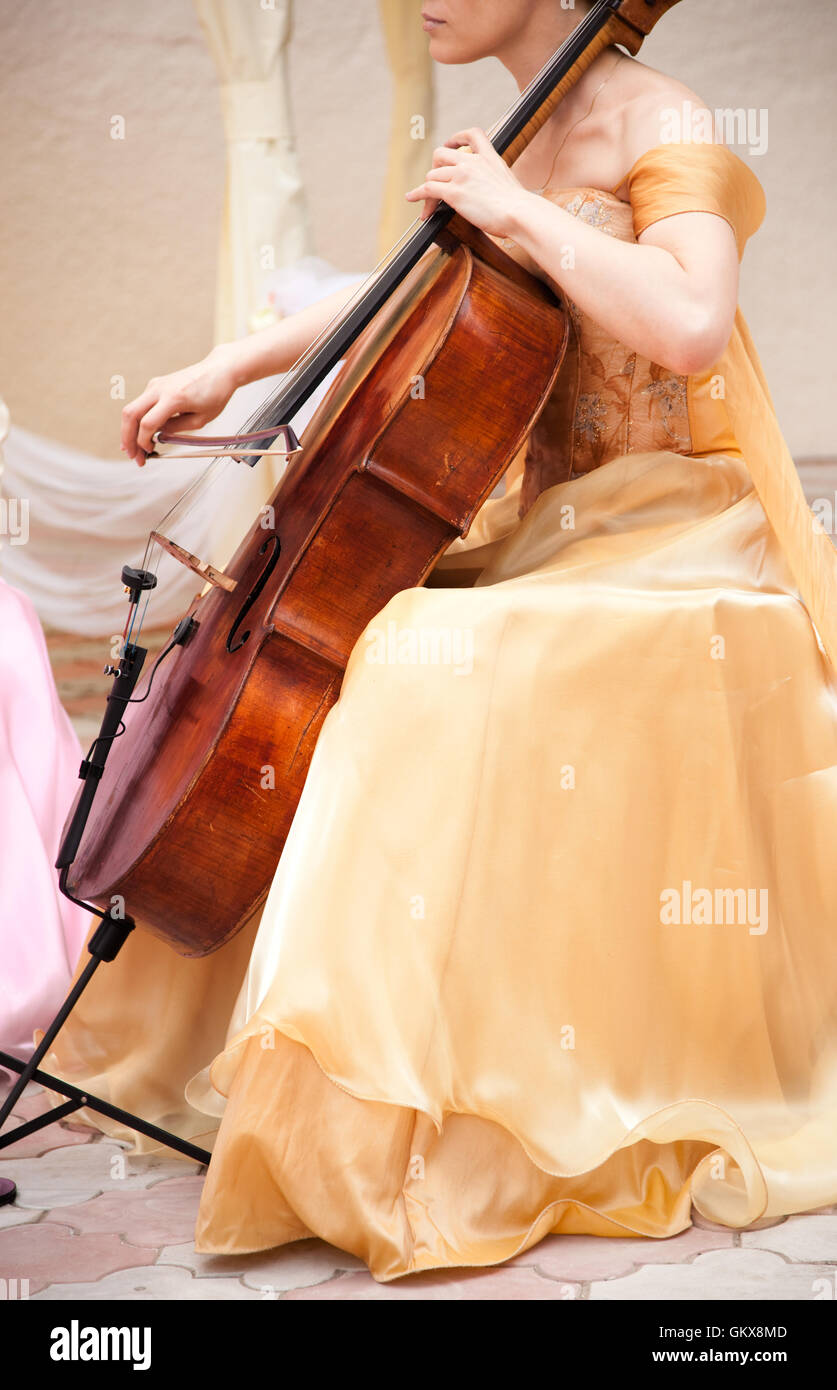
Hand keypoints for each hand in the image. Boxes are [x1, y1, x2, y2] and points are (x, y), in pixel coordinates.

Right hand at [121, 343, 242, 464]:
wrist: (218, 370)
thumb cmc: (215, 393)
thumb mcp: (201, 419)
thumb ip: (176, 429)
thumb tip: (158, 437)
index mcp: (173, 397)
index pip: (148, 423)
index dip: (144, 442)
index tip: (148, 452)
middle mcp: (159, 388)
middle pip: (130, 414)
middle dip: (127, 438)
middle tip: (132, 456)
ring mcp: (155, 385)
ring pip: (131, 409)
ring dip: (130, 431)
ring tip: (136, 449)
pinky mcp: (155, 385)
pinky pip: (140, 405)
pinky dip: (138, 421)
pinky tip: (143, 434)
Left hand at [405, 126, 532, 238]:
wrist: (519, 213)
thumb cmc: (520, 208)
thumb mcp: (509, 184)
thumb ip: (495, 182)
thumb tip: (490, 195)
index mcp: (489, 157)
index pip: (472, 134)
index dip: (457, 138)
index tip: (451, 145)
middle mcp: (472, 162)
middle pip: (441, 155)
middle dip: (436, 169)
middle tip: (436, 185)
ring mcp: (461, 175)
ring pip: (432, 175)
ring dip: (427, 190)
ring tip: (427, 206)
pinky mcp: (453, 192)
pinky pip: (428, 189)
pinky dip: (417, 195)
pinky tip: (412, 199)